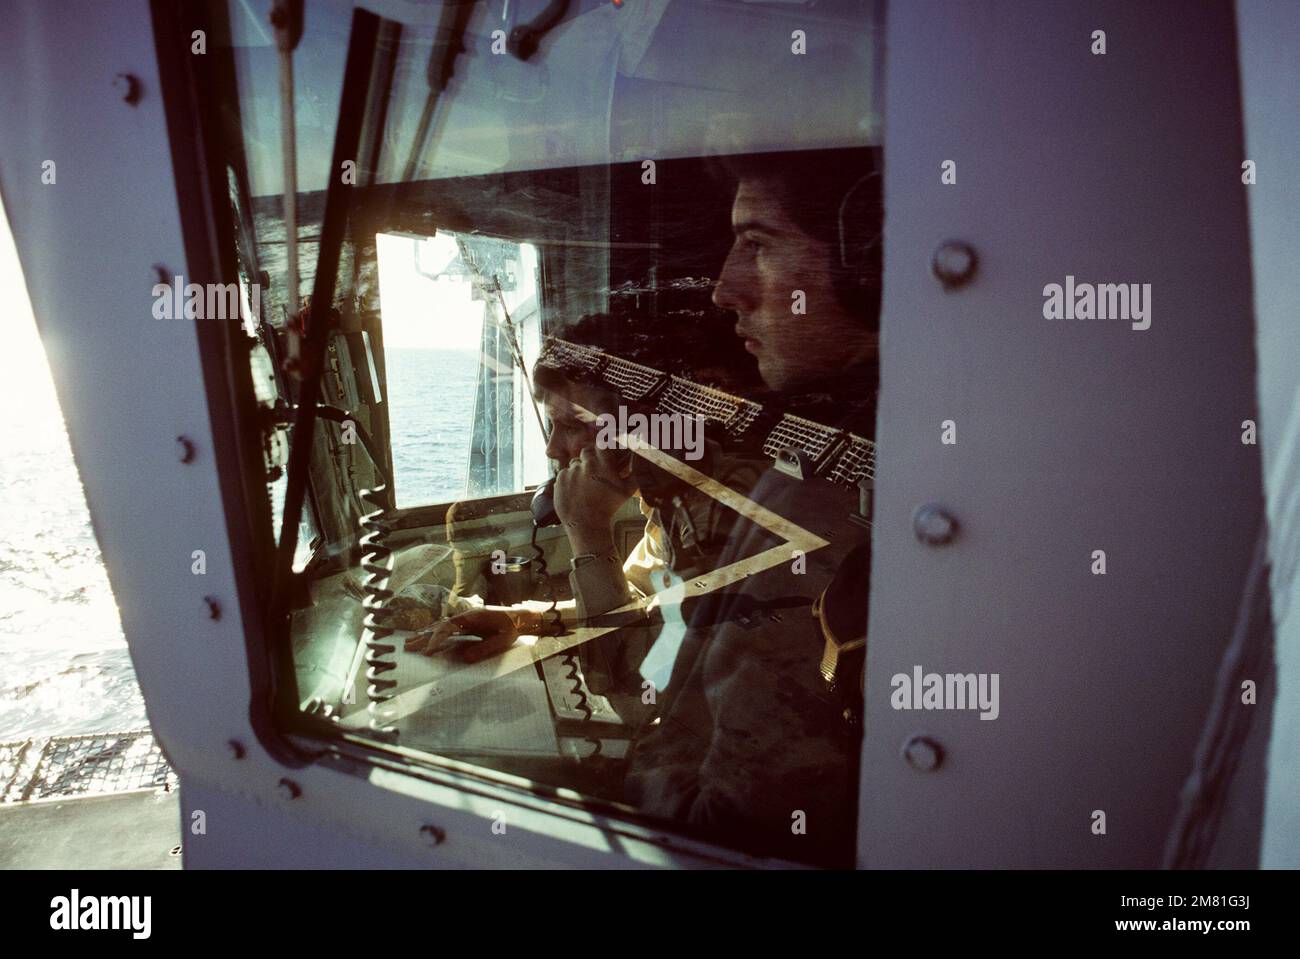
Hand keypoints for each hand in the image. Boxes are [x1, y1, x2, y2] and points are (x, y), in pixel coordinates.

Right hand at [404, 607, 539, 662]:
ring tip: (409, 643)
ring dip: (425, 634)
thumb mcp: (502, 640)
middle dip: (423, 636)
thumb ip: (484, 648)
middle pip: (440, 625)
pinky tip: (425, 638)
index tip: (427, 651)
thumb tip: (464, 658)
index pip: (448, 627)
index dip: (436, 639)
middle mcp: (466, 615)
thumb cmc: (513, 628)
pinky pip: (446, 629)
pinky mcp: (466, 623)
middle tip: (408, 647)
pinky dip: (434, 634)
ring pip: (440, 626)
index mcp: (473, 617)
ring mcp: (465, 618)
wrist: (521, 617)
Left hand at [554, 446, 634, 550]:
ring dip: (579, 469)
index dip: (601, 449)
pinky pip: (564, 473)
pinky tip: (575, 490)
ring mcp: (571, 471)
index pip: (601, 445)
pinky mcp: (560, 479)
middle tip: (594, 472)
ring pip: (574, 463)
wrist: (587, 524)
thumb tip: (640, 460)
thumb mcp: (626, 491)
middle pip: (586, 452)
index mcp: (603, 464)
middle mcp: (586, 464)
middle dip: (589, 459)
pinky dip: (568, 479)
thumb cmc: (608, 507)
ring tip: (584, 484)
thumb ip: (635, 474)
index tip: (602, 457)